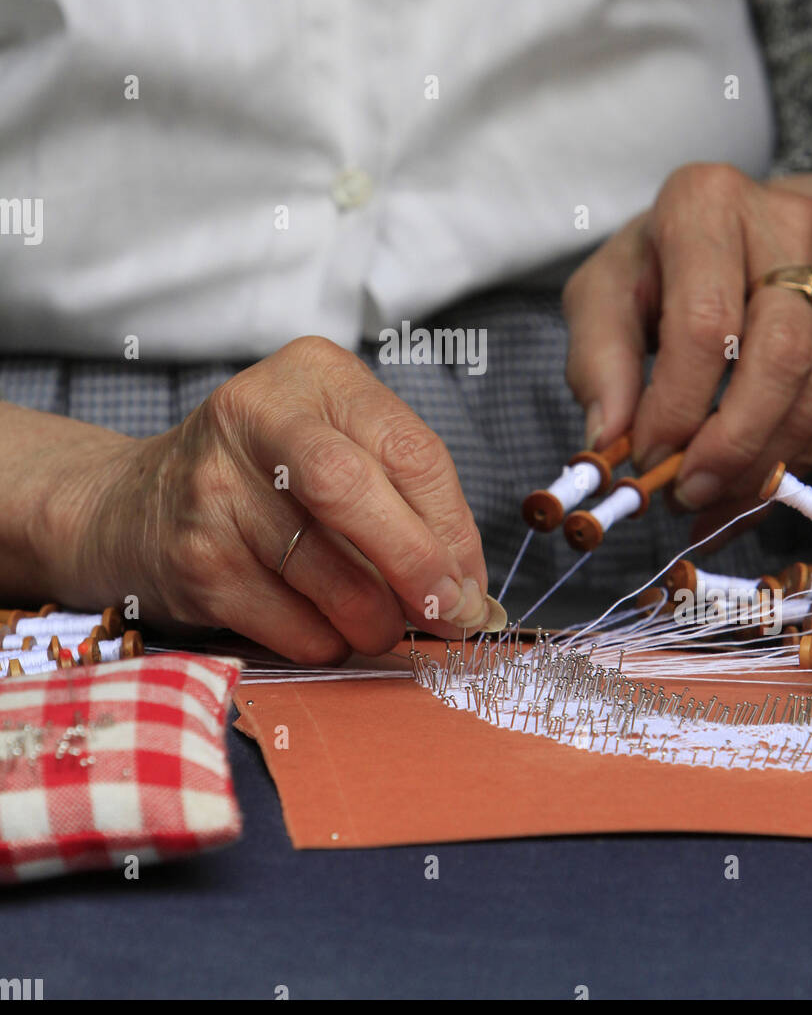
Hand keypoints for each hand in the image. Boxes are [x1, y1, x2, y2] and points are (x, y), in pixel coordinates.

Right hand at [21, 338, 488, 662]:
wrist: (135, 506)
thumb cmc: (265, 479)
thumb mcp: (333, 444)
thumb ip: (404, 498)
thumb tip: (472, 594)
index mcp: (315, 373)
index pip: (410, 449)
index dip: (455, 529)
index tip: (472, 583)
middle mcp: (257, 416)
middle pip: (356, 493)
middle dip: (420, 568)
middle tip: (452, 617)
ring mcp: (216, 488)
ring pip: (328, 572)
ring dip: (376, 619)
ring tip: (380, 623)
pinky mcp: (195, 559)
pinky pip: (290, 623)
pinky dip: (326, 641)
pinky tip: (322, 628)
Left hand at [562, 163, 811, 536]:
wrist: (746, 223)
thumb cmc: (663, 264)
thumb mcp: (606, 291)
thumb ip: (597, 362)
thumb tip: (608, 441)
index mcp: (706, 205)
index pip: (705, 324)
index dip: (676, 405)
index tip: (647, 456)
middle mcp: (787, 226)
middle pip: (779, 358)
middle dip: (731, 444)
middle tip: (687, 491)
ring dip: (761, 463)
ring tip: (710, 495)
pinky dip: (789, 460)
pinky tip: (746, 484)